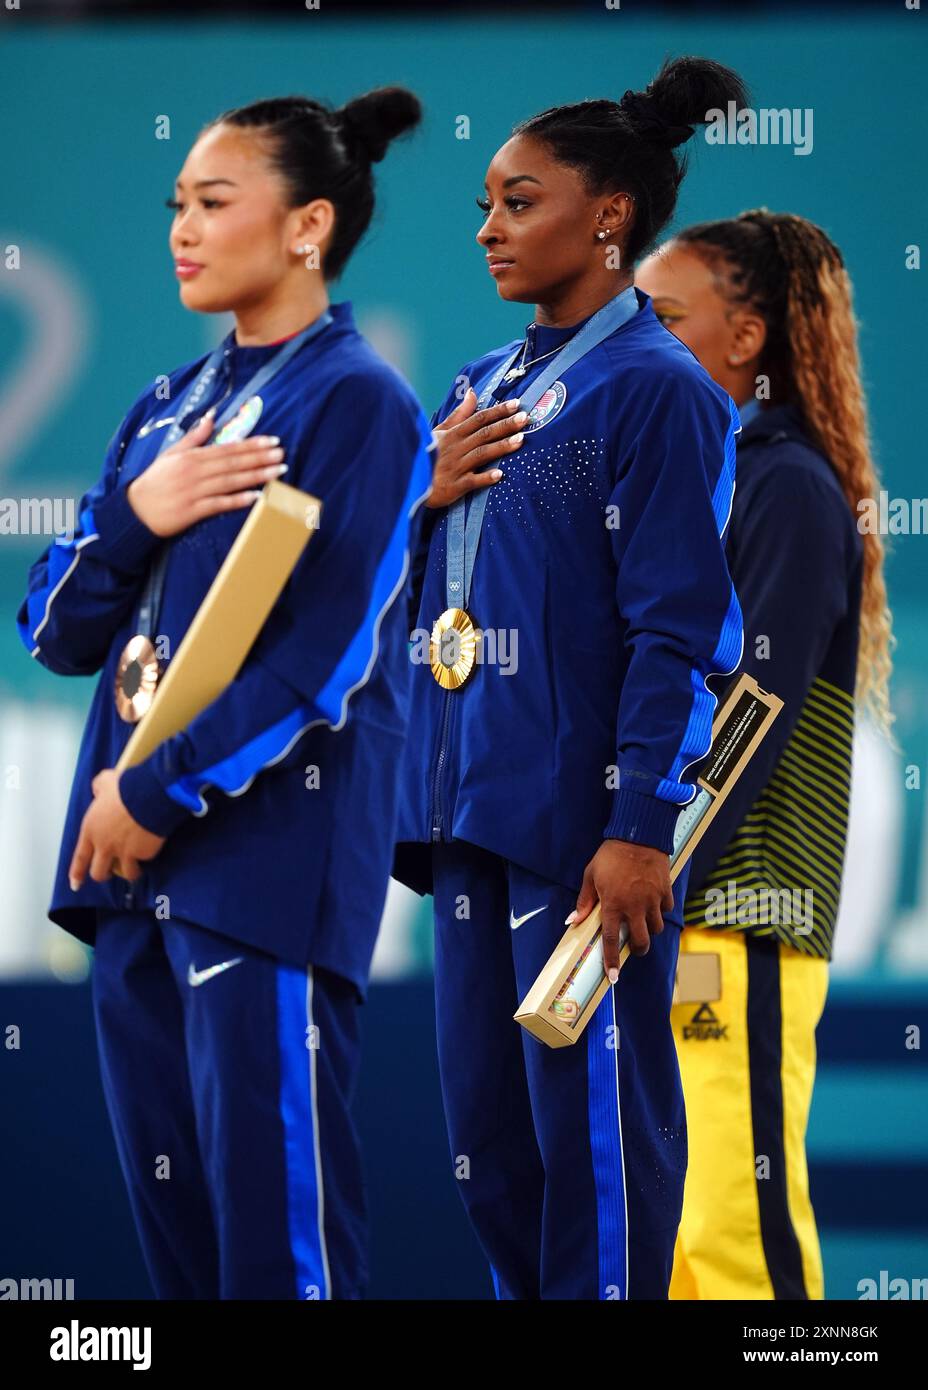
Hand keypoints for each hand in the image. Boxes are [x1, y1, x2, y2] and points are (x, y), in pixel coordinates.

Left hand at [68, 770, 165, 886]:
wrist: (148, 795)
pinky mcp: (142, 854)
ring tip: (135, 867)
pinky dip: (145, 860)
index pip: (80, 857)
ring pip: (123, 873)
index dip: (77, 873)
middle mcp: (104, 845)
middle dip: (103, 874)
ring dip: (129, 871)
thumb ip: (98, 788)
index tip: (76, 884)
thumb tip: (99, 791)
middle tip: (109, 871)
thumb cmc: (124, 788)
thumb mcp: (104, 781)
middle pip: (98, 872)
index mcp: (91, 830)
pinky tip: (149, 852)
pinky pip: (142, 862)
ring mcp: (123, 852)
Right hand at [127, 410, 288, 536]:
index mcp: (191, 456)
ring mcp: (195, 491)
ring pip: (231, 481)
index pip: (227, 448)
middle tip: (282, 454)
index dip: (251, 444)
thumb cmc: (156, 481)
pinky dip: (238, 500)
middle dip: (260, 458)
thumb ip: (194, 437)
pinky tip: (257, 497)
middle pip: (233, 463)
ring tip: (278, 472)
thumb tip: (211, 418)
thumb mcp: (171, 454)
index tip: (271, 441)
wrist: (137, 510)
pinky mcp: (194, 511)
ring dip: (256, 476)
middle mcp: (195, 472)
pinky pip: (220, 504)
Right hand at [427, 389, 526, 507]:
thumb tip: (472, 392)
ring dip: (501, 447)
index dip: (498, 411)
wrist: (410, 481)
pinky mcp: (455, 486)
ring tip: (521, 440)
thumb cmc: (427, 455)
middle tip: (525, 418)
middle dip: (505, 425)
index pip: (479, 418)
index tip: (516, 404)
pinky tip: (500, 475)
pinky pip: (472, 481)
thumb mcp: (439, 432)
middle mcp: (456, 448)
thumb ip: (458, 414)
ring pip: (481, 454)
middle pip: (484, 433)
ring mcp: (456, 467)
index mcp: (454, 434)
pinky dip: (485, 478)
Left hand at [570, 840, 672, 979]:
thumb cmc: (610, 855)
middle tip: (634, 947)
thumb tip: (574, 920)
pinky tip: (653, 902)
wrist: (638, 835)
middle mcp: (634, 907)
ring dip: (650, 930)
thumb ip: (585, 901)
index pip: (612, 940)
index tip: (613, 976)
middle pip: (642, 942)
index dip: (612, 961)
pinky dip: (660, 910)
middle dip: (638, 950)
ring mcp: (652, 900)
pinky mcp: (665, 891)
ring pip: (657, 928)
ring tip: (642, 921)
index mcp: (613, 905)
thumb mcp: (591, 875)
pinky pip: (666, 909)